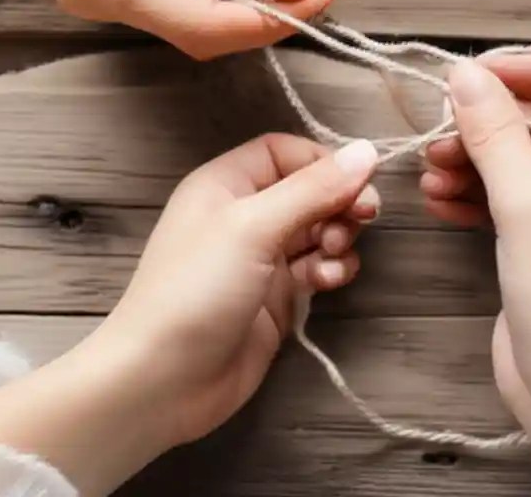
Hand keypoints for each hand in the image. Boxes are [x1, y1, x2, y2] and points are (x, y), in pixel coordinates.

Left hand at [98, 134, 380, 444]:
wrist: (164, 380)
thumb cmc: (196, 290)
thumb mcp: (253, 227)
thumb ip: (313, 189)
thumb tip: (366, 150)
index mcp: (226, 184)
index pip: (285, 152)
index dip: (323, 162)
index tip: (357, 182)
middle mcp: (245, 215)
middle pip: (310, 190)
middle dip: (340, 202)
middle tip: (361, 219)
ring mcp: (262, 258)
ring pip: (320, 230)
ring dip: (339, 238)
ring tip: (332, 256)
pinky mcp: (278, 297)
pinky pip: (317, 268)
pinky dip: (331, 271)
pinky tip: (326, 283)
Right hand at [423, 59, 530, 496]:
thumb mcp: (528, 205)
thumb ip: (495, 133)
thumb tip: (465, 74)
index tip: (478, 73)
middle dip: (494, 123)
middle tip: (441, 124)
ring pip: (528, 160)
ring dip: (477, 159)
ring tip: (431, 168)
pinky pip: (517, 196)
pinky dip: (479, 193)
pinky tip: (439, 198)